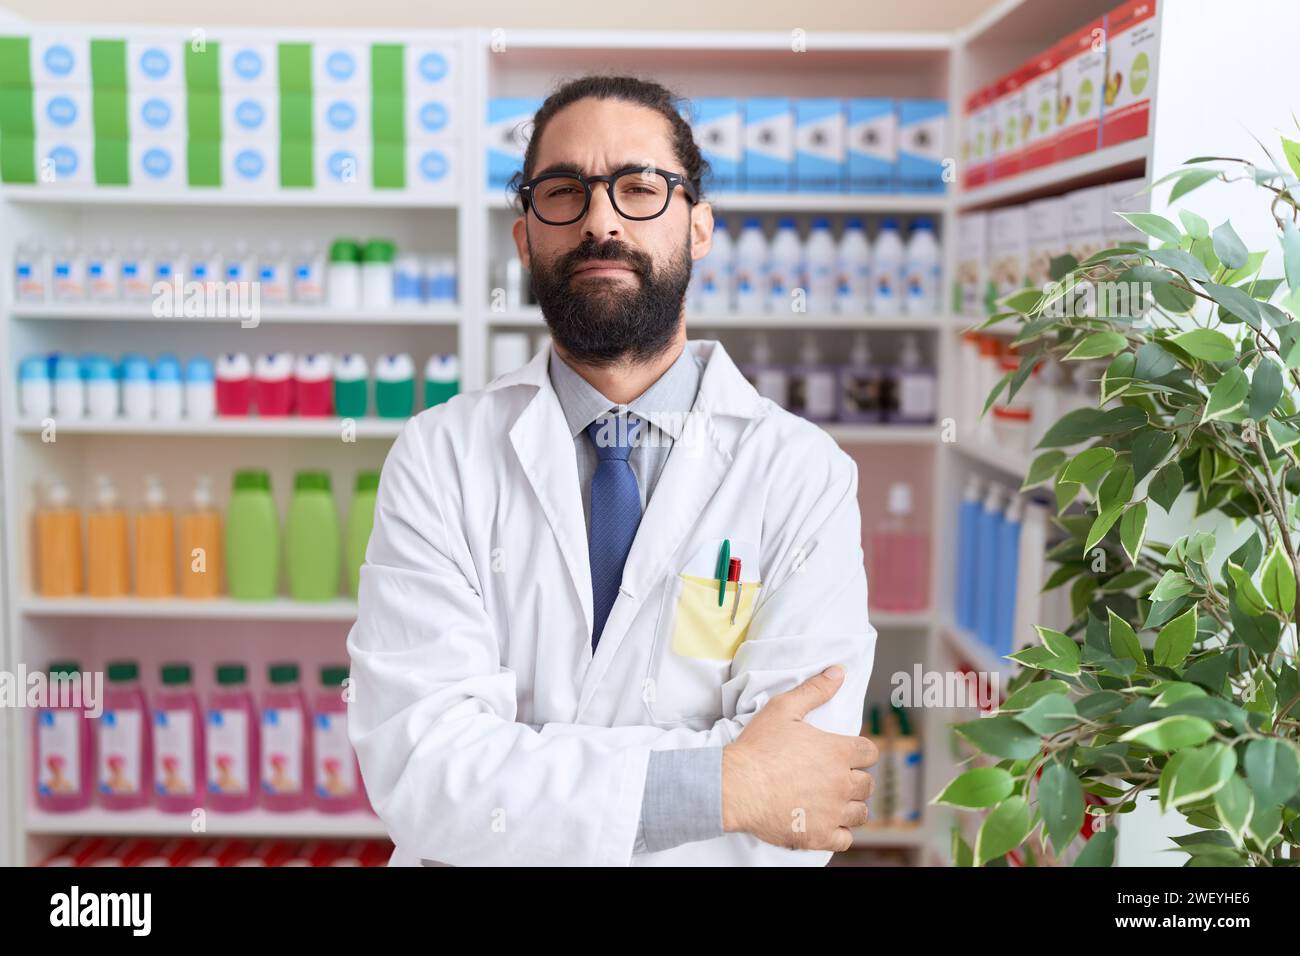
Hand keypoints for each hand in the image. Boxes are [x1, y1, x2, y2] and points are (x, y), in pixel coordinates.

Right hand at [721, 665, 877, 851]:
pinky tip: (825, 823)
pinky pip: (845, 838)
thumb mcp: (783, 709)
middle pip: (866, 784)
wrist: (735, 786)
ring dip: (849, 806)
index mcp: (838, 751)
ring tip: (831, 801)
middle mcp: (842, 783)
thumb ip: (814, 690)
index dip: (859, 752)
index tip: (845, 755)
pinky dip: (839, 832)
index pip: (869, 752)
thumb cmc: (757, 747)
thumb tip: (838, 672)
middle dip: (854, 779)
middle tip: (833, 778)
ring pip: (860, 813)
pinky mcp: (820, 835)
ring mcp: (832, 812)